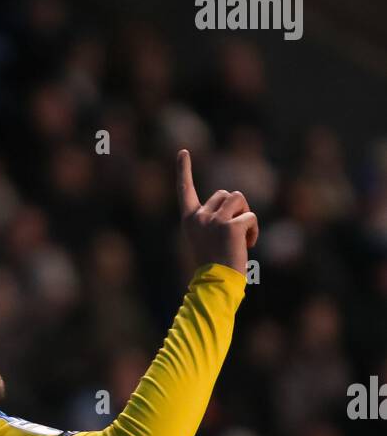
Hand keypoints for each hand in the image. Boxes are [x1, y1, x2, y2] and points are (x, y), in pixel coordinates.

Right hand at [176, 149, 257, 277]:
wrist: (216, 284)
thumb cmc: (215, 265)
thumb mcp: (208, 238)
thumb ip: (215, 217)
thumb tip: (234, 198)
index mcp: (190, 220)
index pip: (185, 190)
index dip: (183, 170)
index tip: (183, 151)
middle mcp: (199, 217)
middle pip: (225, 193)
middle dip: (235, 209)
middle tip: (233, 234)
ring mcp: (214, 220)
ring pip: (239, 199)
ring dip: (245, 215)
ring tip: (240, 237)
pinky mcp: (230, 226)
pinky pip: (250, 216)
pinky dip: (253, 230)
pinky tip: (247, 245)